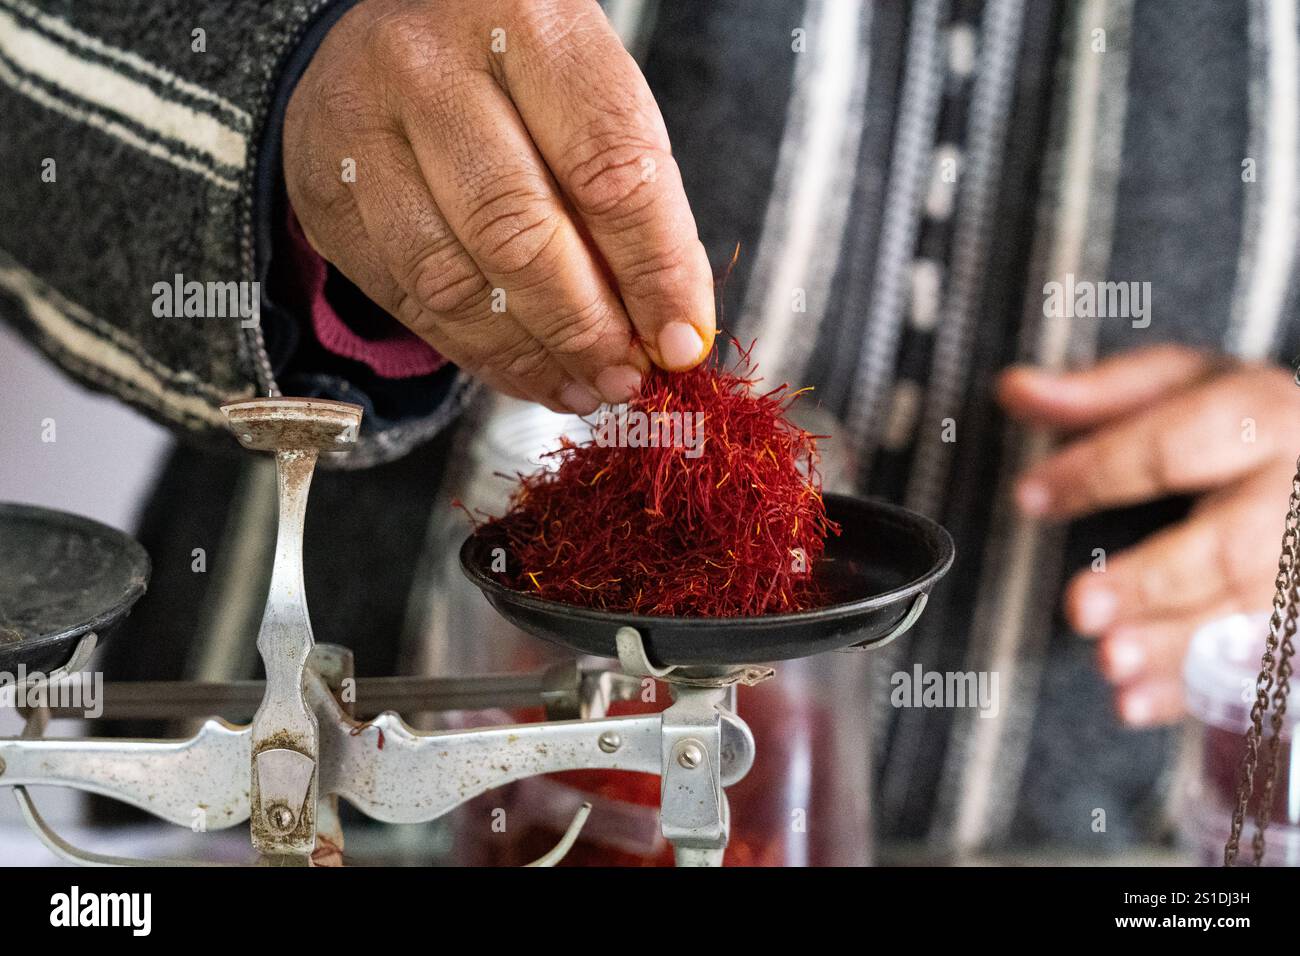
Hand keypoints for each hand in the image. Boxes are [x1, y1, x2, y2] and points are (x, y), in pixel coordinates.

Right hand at [283, 0, 715, 412]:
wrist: (389, 26)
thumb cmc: (514, 71)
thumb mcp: (588, 98)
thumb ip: (630, 200)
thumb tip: (668, 327)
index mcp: (527, 21)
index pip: (608, 167)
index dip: (654, 270)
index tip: (681, 339)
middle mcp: (429, 67)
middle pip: (520, 233)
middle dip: (586, 328)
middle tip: (626, 375)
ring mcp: (361, 129)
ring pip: (454, 281)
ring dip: (532, 355)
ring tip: (583, 385)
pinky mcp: (325, 194)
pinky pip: (408, 300)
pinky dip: (478, 354)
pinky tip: (527, 371)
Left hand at [998, 346, 1299, 726]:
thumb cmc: (1231, 418)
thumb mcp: (1173, 386)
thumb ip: (1094, 395)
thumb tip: (1012, 388)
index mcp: (1262, 415)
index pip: (1178, 445)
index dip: (1100, 471)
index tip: (1029, 497)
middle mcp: (1297, 491)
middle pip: (1229, 544)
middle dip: (1152, 581)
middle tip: (1080, 607)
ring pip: (1247, 614)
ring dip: (1175, 646)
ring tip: (1107, 662)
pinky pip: (1253, 664)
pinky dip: (1191, 689)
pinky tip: (1134, 703)